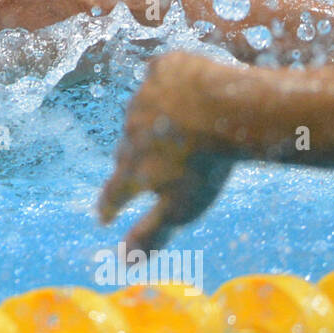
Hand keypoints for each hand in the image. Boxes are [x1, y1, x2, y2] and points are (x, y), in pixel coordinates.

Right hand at [98, 52, 234, 249]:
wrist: (230, 109)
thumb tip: (120, 264)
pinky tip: (188, 88)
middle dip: (133, 158)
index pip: (113, 192)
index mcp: (133, 167)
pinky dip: (170, 83)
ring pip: (143, 111)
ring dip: (153, 118)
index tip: (103, 215)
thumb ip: (149, 234)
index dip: (108, 205)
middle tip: (147, 163)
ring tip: (176, 122)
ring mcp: (144, 96)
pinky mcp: (163, 68)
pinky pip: (162, 75)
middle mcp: (129, 132)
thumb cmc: (208, 165)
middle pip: (126, 149)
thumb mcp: (180, 208)